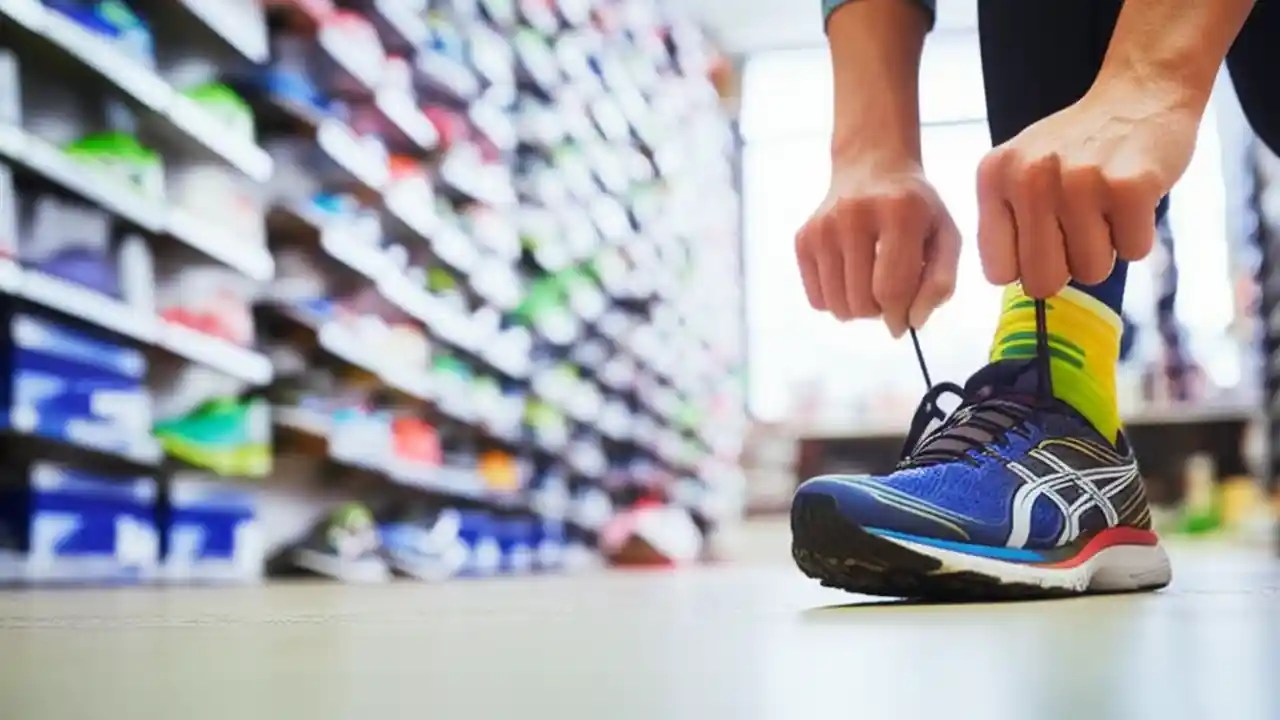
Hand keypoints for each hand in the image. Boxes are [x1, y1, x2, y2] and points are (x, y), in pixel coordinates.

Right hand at [795, 162, 960, 336]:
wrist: (871, 167)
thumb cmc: (915, 208)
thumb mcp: (945, 235)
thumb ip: (940, 281)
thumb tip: (913, 322)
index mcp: (899, 213)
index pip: (892, 288)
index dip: (900, 316)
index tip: (903, 322)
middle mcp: (854, 216)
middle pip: (862, 302)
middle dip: (879, 311)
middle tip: (888, 293)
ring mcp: (823, 228)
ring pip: (837, 306)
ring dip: (857, 309)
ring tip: (870, 285)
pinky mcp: (803, 239)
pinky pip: (817, 299)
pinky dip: (835, 300)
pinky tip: (849, 276)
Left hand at [976, 81, 1200, 297]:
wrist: (1138, 93)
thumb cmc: (1077, 147)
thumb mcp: (1021, 171)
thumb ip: (1009, 221)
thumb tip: (1019, 285)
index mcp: (994, 178)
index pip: (999, 271)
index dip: (1028, 267)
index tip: (1045, 245)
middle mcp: (1029, 179)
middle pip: (1043, 281)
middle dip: (1068, 268)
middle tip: (1082, 229)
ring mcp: (1079, 182)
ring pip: (1091, 271)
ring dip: (1106, 248)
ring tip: (1106, 207)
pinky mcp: (1129, 187)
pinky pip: (1134, 252)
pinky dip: (1138, 235)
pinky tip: (1132, 198)